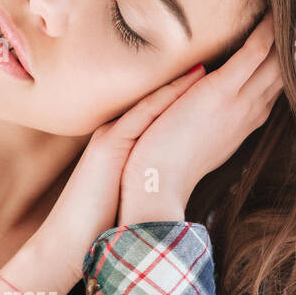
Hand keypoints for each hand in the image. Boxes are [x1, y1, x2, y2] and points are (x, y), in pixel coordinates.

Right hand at [0, 63, 211, 294]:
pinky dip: (170, 95)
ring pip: (155, 97)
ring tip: (220, 53)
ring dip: (187, 76)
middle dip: (193, 75)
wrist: (66, 244)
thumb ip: (141, 175)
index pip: (159, 109)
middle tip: (228, 50)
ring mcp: (112, 135)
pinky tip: (198, 77)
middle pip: (159, 96)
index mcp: (123, 144)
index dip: (188, 89)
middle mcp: (117, 132)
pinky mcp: (110, 146)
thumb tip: (170, 176)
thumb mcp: (125, 192)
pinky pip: (144, 113)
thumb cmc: (96, 225)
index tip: (221, 71)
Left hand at [117, 12, 282, 225]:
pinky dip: (268, 31)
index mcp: (244, 122)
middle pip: (285, 71)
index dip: (290, 63)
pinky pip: (253, 54)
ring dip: (289, 30)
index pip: (276, 85)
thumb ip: (210, 120)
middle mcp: (249, 111)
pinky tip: (278, 10)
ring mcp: (238, 102)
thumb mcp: (197, 142)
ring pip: (277, 60)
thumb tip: (208, 97)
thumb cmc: (168, 168)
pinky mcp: (220, 93)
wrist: (157, 187)